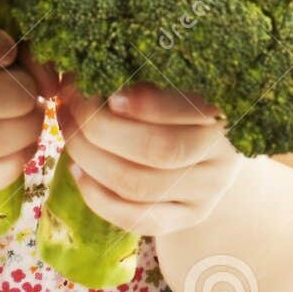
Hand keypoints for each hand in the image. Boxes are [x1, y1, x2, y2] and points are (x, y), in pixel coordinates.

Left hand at [55, 78, 242, 237]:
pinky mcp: (186, 218)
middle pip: (157, 150)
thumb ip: (145, 77)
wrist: (212, 150)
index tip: (108, 92)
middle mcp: (222, 157)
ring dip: (90, 158)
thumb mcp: (178, 82)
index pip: (188, 110)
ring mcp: (206, 194)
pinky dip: (98, 196)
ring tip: (68, 131)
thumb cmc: (183, 103)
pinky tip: (77, 171)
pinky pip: (136, 219)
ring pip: (139, 185)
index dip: (145, 104)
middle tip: (72, 105)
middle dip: (100, 128)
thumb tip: (89, 72)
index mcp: (224, 112)